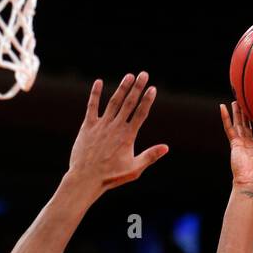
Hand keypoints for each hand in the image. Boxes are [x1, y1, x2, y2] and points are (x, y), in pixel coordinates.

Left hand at [68, 74, 167, 196]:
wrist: (86, 178)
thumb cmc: (111, 176)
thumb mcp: (134, 169)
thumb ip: (150, 156)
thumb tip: (166, 148)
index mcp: (127, 136)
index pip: (141, 114)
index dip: (147, 100)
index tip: (153, 89)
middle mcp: (115, 127)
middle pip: (129, 103)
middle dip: (137, 87)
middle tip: (144, 74)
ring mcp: (101, 125)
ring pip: (113, 102)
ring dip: (122, 88)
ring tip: (129, 76)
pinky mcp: (88, 126)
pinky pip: (92, 106)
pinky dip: (95, 94)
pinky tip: (99, 82)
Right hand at [220, 101, 252, 193]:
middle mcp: (251, 145)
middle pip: (250, 126)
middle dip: (250, 115)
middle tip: (251, 102)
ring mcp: (242, 144)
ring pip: (239, 124)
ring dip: (238, 112)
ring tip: (237, 99)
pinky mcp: (234, 144)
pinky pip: (229, 128)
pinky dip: (225, 117)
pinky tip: (222, 106)